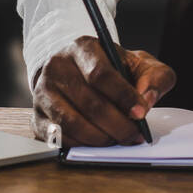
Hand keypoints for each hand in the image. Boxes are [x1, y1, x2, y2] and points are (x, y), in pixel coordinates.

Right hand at [32, 37, 174, 146]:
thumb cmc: (111, 68)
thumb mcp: (138, 63)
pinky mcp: (37, 116)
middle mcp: (57, 67)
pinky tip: (99, 141)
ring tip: (119, 139)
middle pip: (88, 103)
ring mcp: (43, 93)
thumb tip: (147, 99)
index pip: (100, 74)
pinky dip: (82, 145)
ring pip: (71, 123)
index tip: (141, 113)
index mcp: (82, 48)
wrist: (76, 70)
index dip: (123, 97)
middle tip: (135, 135)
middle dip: (117, 125)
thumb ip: (155, 76)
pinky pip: (59, 138)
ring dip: (100, 138)